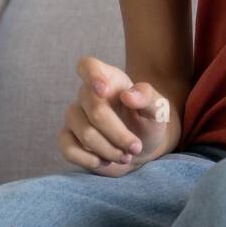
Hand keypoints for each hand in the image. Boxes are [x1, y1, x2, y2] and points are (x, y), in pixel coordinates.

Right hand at [57, 55, 181, 175]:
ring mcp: (74, 116)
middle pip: (95, 110)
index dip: (91, 75)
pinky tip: (106, 161)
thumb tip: (128, 95)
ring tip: (126, 156)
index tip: (104, 89)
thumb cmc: (147, 122)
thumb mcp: (158, 109)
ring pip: (85, 133)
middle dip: (119, 134)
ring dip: (109, 150)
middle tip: (136, 147)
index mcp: (108, 78)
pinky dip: (91, 160)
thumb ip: (148, 97)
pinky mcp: (67, 138)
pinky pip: (69, 149)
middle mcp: (86, 94)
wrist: (139, 150)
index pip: (88, 65)